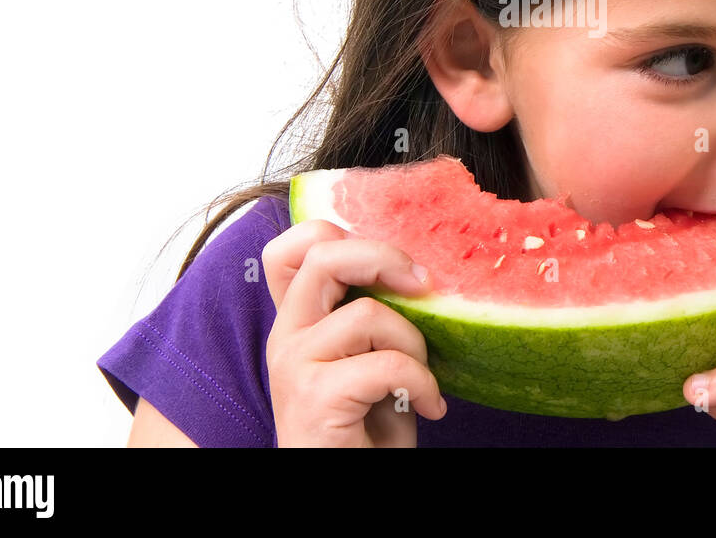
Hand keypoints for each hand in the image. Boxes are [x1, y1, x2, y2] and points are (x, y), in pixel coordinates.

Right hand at [262, 218, 447, 446]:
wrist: (346, 482)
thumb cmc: (364, 428)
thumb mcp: (368, 357)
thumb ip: (372, 313)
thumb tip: (420, 270)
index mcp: (298, 320)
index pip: (294, 247)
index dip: (340, 233)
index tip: (391, 263)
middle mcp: (286, 335)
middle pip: (324, 254)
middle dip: (385, 258)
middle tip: (423, 284)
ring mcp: (293, 365)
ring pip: (368, 313)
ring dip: (414, 343)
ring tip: (420, 379)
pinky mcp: (313, 398)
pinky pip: (386, 365)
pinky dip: (421, 383)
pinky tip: (429, 406)